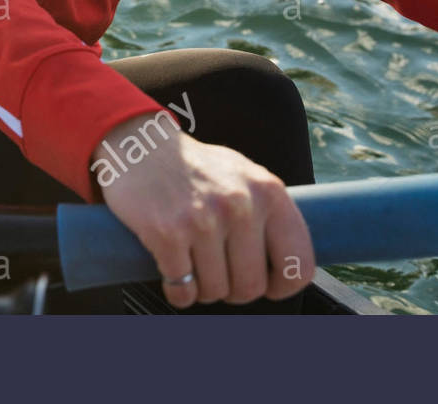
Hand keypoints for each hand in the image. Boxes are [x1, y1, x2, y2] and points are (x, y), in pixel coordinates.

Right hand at [96, 113, 314, 307]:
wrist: (139, 144)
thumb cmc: (193, 165)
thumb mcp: (244, 175)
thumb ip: (268, 212)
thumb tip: (288, 263)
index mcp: (268, 192)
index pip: (298, 265)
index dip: (283, 286)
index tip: (267, 285)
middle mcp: (240, 206)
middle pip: (252, 286)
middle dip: (234, 290)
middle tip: (219, 273)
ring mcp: (203, 220)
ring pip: (216, 292)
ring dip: (203, 290)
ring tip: (194, 267)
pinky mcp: (167, 233)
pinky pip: (182, 291)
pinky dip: (178, 293)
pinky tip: (173, 276)